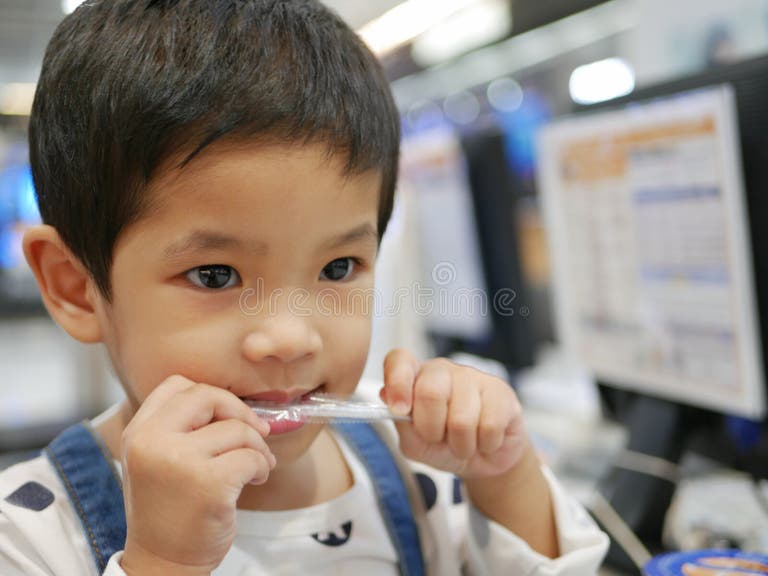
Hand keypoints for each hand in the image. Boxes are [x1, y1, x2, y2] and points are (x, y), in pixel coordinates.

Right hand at [119, 376, 274, 575]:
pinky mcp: (209, 483)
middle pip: (207, 396)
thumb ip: (180, 427)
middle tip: (256, 432)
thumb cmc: (169, 510)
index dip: (210, 395)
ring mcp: (179, 462)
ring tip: (254, 467)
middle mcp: (152, 442)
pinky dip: (262, 467)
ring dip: (257, 447)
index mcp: (138, 433)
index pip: (177, 384)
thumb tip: (234, 402)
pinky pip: (252, 457)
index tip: (225, 416)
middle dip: (240, 412)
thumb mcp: (157, 460)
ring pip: (237, 429)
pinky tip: (255, 480)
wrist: (163, 565)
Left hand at [381, 349, 526, 479]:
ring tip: (464, 443)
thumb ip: (402, 424)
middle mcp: (443, 371)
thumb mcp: (416, 443)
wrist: (485, 459)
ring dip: (461, 445)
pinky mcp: (502, 392)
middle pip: (430, 392)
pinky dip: (485, 445)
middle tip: (439, 438)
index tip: (399, 409)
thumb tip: (389, 397)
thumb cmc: (446, 445)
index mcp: (416, 378)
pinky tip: (485, 440)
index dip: (397, 382)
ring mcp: (474, 377)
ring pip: (461, 418)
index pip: (400, 360)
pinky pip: (489, 426)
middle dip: (432, 430)